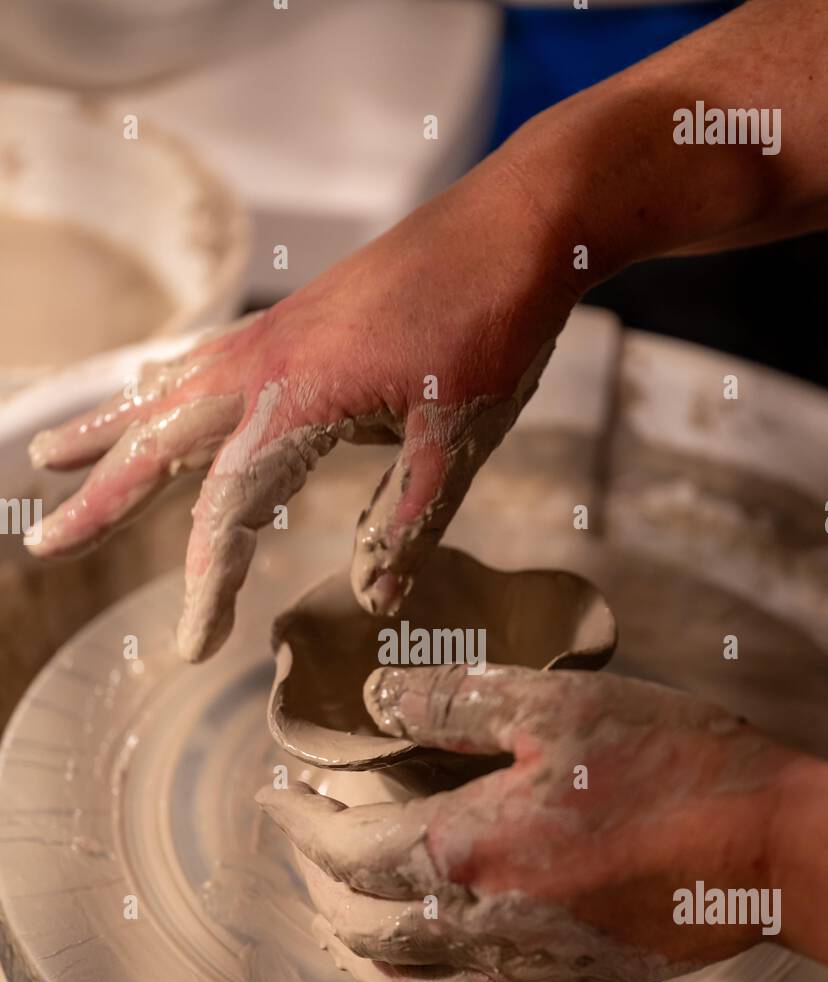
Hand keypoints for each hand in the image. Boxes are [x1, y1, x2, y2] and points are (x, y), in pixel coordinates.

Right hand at [27, 155, 571, 660]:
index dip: (208, 587)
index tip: (194, 648)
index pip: (229, 515)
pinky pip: (200, 360)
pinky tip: (144, 391)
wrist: (516, 222)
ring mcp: (272, 337)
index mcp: (298, 402)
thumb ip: (409, 523)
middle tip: (45, 542)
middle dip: (100, 500)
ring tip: (48, 456)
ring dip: (107, 430)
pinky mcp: (291, 323)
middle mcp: (263, 365)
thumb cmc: (492, 327)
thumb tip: (375, 600)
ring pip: (166, 392)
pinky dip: (156, 385)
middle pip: (159, 443)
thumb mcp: (458, 439)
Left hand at [257, 664, 797, 981]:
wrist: (766, 850)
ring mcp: (519, 969)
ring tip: (331, 914)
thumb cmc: (670, 766)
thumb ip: (453, 699)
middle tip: (302, 843)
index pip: (344, 848)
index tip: (276, 797)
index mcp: (466, 848)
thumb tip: (374, 697)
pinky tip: (413, 967)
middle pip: (357, 922)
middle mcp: (478, 924)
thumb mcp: (558, 703)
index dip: (299, 821)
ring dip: (349, 946)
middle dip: (313, 882)